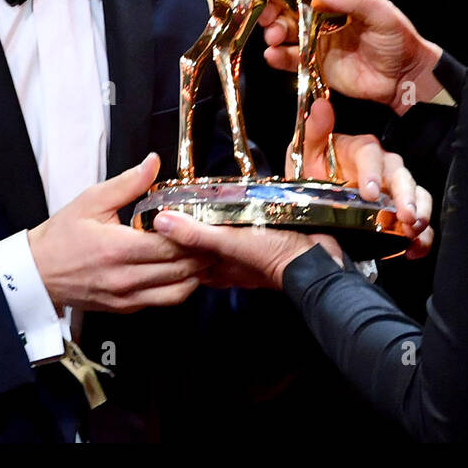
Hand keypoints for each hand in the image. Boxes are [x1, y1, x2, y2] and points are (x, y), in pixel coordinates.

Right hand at [27, 152, 212, 312]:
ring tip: (205, 255)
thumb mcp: (91, 201)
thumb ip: (128, 183)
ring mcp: (127, 297)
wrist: (36, 273)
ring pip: (177, 291)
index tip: (206, 221)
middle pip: (181, 269)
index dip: (194, 234)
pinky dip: (180, 287)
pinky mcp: (126, 307)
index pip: (170, 245)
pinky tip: (185, 270)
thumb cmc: (60, 237)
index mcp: (118, 248)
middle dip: (202, 253)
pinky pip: (163, 301)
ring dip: (196, 274)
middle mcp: (125, 277)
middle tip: (216, 237)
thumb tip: (152, 163)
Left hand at [152, 211, 343, 290]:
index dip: (165, 240)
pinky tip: (233, 208)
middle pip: (196, 248)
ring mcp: (243, 255)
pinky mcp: (260, 242)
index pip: (180, 255)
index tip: (153, 218)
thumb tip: (161, 222)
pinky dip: (231, 220)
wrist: (314, 260)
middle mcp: (226, 263)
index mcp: (214, 266)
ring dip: (208, 223)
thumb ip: (196, 234)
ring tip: (196, 201)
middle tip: (169, 204)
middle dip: (183, 230)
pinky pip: (238, 230)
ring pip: (217, 239)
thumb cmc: (273, 256)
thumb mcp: (229, 243)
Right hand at [260, 0, 444, 114]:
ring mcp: (315, 36)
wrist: (403, 79)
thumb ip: (352, 0)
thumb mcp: (380, 14)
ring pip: (284, 27)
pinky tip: (273, 54)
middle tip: (265, 11)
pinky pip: (289, 57)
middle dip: (271, 2)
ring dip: (273, 29)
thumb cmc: (398, 39)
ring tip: (275, 36)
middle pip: (287, 0)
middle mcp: (322, 11)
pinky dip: (277, 55)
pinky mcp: (312, 62)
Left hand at [288, 97, 433, 258]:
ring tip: (414, 229)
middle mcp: (382, 170)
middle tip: (405, 215)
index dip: (373, 170)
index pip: (372, 152)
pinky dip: (423, 238)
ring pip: (418, 196)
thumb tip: (320, 105)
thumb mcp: (305, 155)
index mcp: (360, 152)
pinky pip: (420, 225)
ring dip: (420, 211)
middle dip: (406, 195)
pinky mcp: (400, 218)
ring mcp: (394, 194)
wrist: (311, 214)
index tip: (369, 192)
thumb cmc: (312, 179)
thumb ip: (314, 132)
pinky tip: (414, 249)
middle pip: (401, 174)